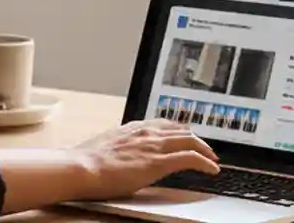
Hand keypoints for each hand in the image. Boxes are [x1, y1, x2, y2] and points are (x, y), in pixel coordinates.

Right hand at [71, 119, 219, 200]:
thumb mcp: (107, 146)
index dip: (179, 130)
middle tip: (206, 149)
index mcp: (134, 128)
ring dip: (205, 149)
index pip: (164, 124)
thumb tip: (122, 154)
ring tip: (212, 158)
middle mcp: (146, 132)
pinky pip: (190, 158)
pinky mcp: (158, 162)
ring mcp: (153, 146)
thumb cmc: (87, 162)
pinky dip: (205, 162)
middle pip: (181, 130)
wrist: (81, 168)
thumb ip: (121, 146)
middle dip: (197, 139)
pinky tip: (212, 169)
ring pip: (190, 140)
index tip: (186, 136)